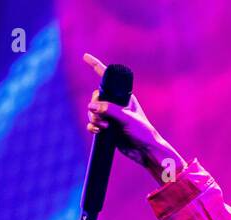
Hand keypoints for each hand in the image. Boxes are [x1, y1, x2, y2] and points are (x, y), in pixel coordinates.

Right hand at [82, 53, 184, 184]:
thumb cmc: (142, 132)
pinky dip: (93, 127)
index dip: (96, 66)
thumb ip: (109, 110)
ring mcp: (112, 116)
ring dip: (94, 119)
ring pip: (92, 112)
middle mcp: (116, 104)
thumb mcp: (126, 119)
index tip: (85, 57)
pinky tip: (98, 132)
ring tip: (104, 127)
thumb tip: (90, 107)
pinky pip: (93, 123)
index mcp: (124, 96)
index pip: (107, 78)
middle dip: (94, 108)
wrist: (146, 151)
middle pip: (95, 98)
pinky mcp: (108, 128)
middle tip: (104, 120)